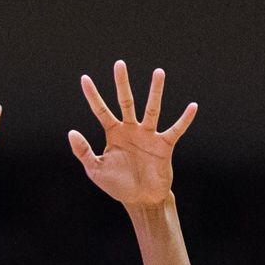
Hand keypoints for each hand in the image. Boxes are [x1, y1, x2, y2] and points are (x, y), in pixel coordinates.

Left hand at [68, 60, 197, 205]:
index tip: (84, 79)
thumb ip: (83, 152)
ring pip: (152, 109)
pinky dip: (184, 120)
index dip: (93, 96)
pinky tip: (192, 107)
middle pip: (126, 102)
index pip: (101, 111)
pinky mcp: (164, 145)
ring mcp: (148, 135)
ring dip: (155, 92)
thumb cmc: (118, 185)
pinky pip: (175, 130)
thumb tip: (71, 132)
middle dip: (122, 84)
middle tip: (119, 64)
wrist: (141, 200)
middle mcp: (131, 129)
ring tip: (159, 72)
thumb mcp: (95, 170)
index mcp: (113, 134)